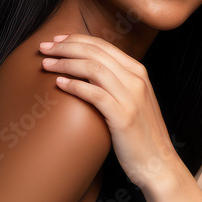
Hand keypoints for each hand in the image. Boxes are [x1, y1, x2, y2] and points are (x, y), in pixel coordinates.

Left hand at [39, 34, 177, 187]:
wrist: (158, 162)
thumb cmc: (140, 134)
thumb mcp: (134, 101)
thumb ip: (118, 84)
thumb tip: (90, 72)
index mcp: (139, 73)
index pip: (104, 46)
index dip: (77, 39)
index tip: (56, 40)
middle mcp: (137, 81)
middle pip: (96, 53)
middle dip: (66, 47)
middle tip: (43, 48)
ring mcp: (132, 98)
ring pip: (94, 68)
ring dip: (65, 63)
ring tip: (46, 64)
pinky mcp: (123, 117)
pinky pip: (95, 94)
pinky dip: (75, 86)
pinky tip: (58, 84)